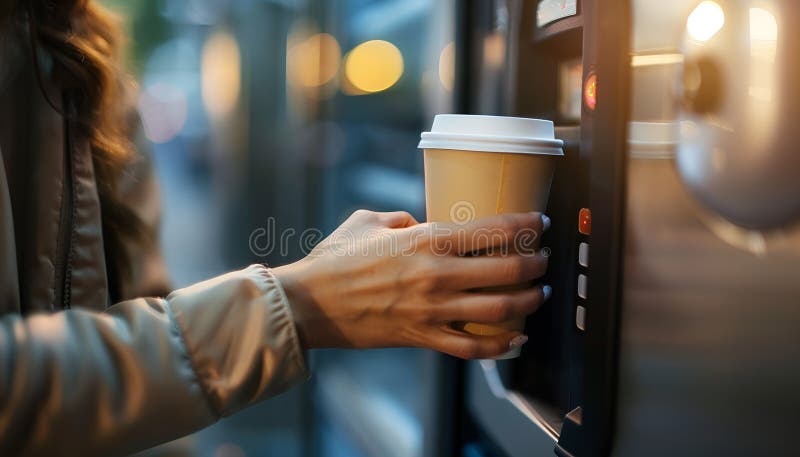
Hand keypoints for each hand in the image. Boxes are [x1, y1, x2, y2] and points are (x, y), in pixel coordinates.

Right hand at [273, 209, 549, 358]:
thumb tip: (419, 222)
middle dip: (536, 264)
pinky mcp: (423, 337)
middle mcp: (436, 274)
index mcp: (426, 240)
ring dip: (528, 301)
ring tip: (538, 293)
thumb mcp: (368, 221)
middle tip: (543, 260)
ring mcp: (432, 309)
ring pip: (499, 309)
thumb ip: (401, 218)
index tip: (539, 224)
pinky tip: (515, 338)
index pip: (494, 230)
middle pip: (507, 270)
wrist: (310, 303)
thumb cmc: (336, 259)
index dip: (526, 226)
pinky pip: (472, 346)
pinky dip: (500, 345)